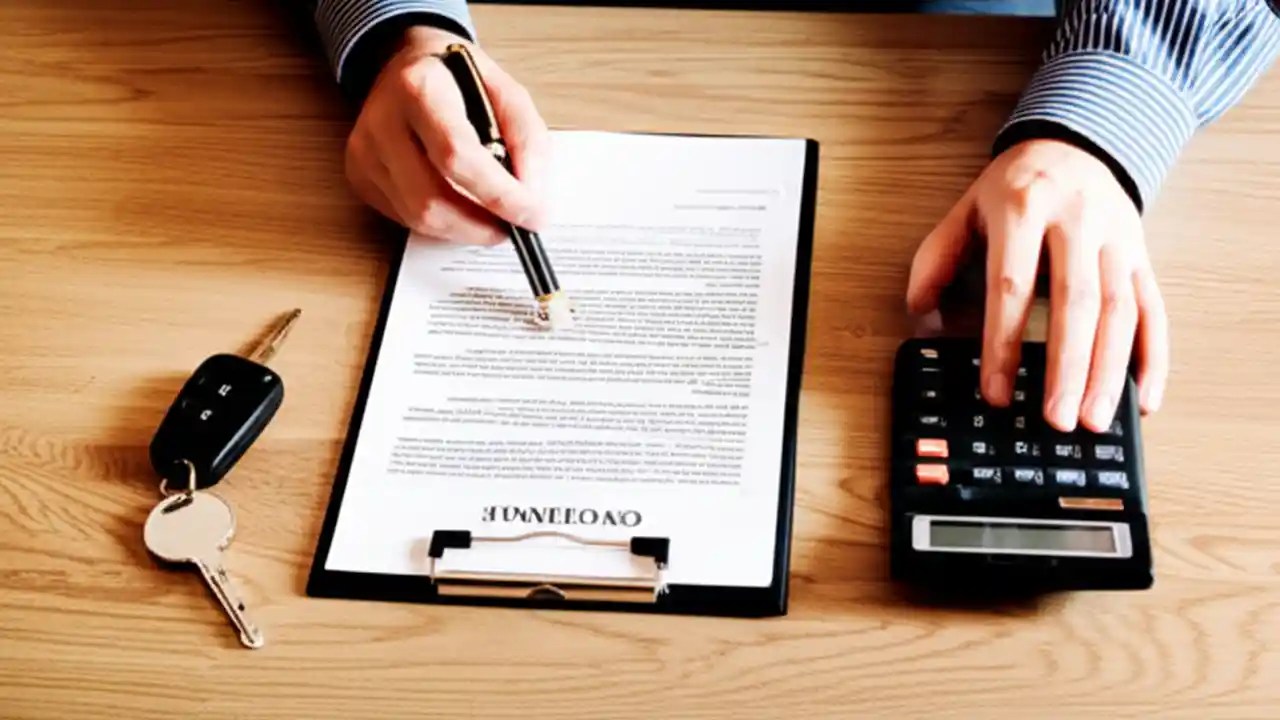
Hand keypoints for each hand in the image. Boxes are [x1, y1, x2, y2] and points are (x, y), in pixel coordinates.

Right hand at [345, 26, 549, 243]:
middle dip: (479, 226)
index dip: (497, 194)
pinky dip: (440, 224)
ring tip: (490, 220)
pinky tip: (458, 207)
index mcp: (421, 88)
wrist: (408, 65)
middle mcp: (383, 121)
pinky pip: (404, 219)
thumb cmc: (458, 79)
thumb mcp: (507, 92)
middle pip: (430, 199)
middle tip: (511, 229)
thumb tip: (530, 200)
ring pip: (416, 218)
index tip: (531, 216)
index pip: (456, 155)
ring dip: (462, 230)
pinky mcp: (359, 176)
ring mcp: (365, 152)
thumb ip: (527, 142)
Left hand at [906, 139, 1169, 431]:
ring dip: (1110, 371)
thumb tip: (920, 315)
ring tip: (1096, 419)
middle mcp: (1078, 223)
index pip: (1013, 286)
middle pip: (1076, 303)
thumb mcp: (966, 209)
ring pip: (1121, 311)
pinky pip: (1154, 310)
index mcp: (1025, 209)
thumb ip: (937, 260)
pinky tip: (1144, 398)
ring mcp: (1117, 240)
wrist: (1075, 142)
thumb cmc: (1015, 187)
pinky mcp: (1142, 256)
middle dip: (1067, 368)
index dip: (1002, 343)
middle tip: (1056, 420)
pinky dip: (1154, 358)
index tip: (995, 392)